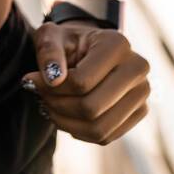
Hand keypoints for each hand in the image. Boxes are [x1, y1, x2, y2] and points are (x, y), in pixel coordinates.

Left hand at [21, 19, 150, 144]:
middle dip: (58, 107)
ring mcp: (142, 93)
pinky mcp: (138, 112)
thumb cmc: (67, 42)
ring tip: (48, 107)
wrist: (87, 49)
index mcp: (118, 44)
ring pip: (99, 128)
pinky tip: (66, 114)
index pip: (81, 82)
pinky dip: (79, 131)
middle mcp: (137, 68)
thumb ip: (48, 51)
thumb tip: (53, 79)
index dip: (50, 88)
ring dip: (66, 123)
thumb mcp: (50, 36)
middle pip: (92, 108)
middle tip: (39, 97)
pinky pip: (106, 137)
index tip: (31, 80)